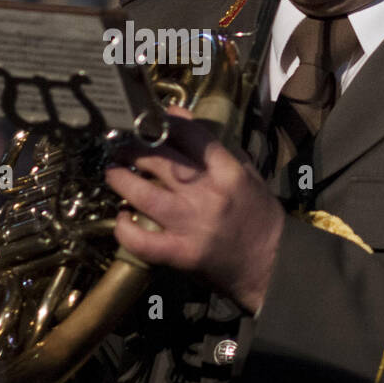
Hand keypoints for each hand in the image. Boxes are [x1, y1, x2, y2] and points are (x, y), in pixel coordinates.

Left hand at [104, 107, 284, 314]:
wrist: (270, 264)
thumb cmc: (258, 214)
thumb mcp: (246, 172)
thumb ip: (216, 147)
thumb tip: (182, 119)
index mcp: (227, 171)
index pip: (190, 135)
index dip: (165, 123)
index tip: (150, 119)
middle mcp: (207, 194)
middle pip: (160, 160)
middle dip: (134, 148)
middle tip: (120, 143)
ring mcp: (191, 224)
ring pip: (144, 195)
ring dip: (121, 179)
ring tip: (112, 171)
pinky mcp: (180, 254)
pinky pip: (141, 240)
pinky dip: (124, 228)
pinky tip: (121, 217)